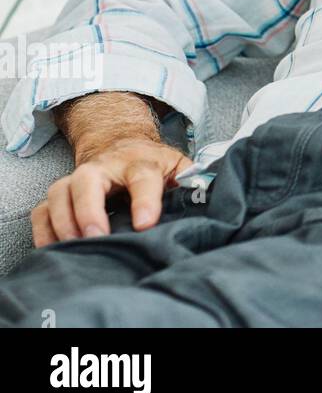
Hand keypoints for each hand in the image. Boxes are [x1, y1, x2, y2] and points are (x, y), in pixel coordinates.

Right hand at [31, 137, 194, 246]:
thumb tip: (208, 199)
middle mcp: (105, 167)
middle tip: (96, 236)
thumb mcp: (178, 165)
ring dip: (64, 222)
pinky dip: (44, 230)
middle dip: (89, 210)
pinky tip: (55, 249)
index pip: (143, 177)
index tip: (145, 224)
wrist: (122, 142)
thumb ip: (191, 182)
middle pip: (88, 180)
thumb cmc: (153, 163)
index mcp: (141, 162)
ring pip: (59, 193)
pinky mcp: (61, 193)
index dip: (145, 200)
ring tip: (76, 247)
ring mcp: (78, 178)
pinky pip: (42, 210)